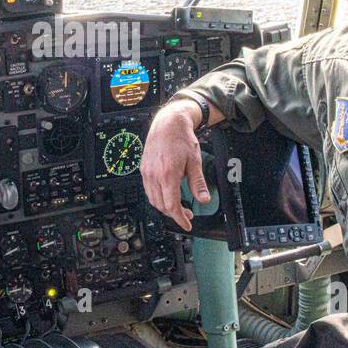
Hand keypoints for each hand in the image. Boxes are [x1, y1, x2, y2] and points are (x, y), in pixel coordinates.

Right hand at [140, 100, 210, 231]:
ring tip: (178, 206)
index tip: (187, 224)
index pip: (171, 205)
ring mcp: (146, 172)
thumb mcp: (195, 161)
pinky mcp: (143, 169)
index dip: (180, 218)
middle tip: (187, 214)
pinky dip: (157, 197)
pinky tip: (167, 194)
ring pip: (153, 199)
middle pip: (161, 205)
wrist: (168, 123)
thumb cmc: (181, 138)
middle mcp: (154, 174)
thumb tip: (204, 199)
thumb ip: (198, 183)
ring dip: (165, 206)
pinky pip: (148, 190)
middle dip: (174, 214)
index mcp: (167, 174)